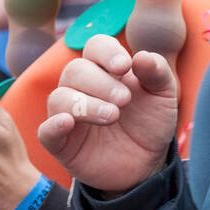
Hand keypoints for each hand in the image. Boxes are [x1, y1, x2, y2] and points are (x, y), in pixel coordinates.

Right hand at [38, 34, 177, 195]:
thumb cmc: (151, 122)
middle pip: (75, 70)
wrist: (148, 162)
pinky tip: (67, 123)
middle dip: (100, 82)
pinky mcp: (62, 143)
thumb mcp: (164, 96)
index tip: (124, 66)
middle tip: (125, 100)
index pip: (95, 47)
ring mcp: (68, 114)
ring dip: (86, 104)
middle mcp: (82, 87)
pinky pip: (45, 131)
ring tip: (113, 116)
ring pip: (59, 97)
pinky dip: (53, 125)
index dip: (106, 52)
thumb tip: (142, 56)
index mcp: (106, 69)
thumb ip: (158, 73)